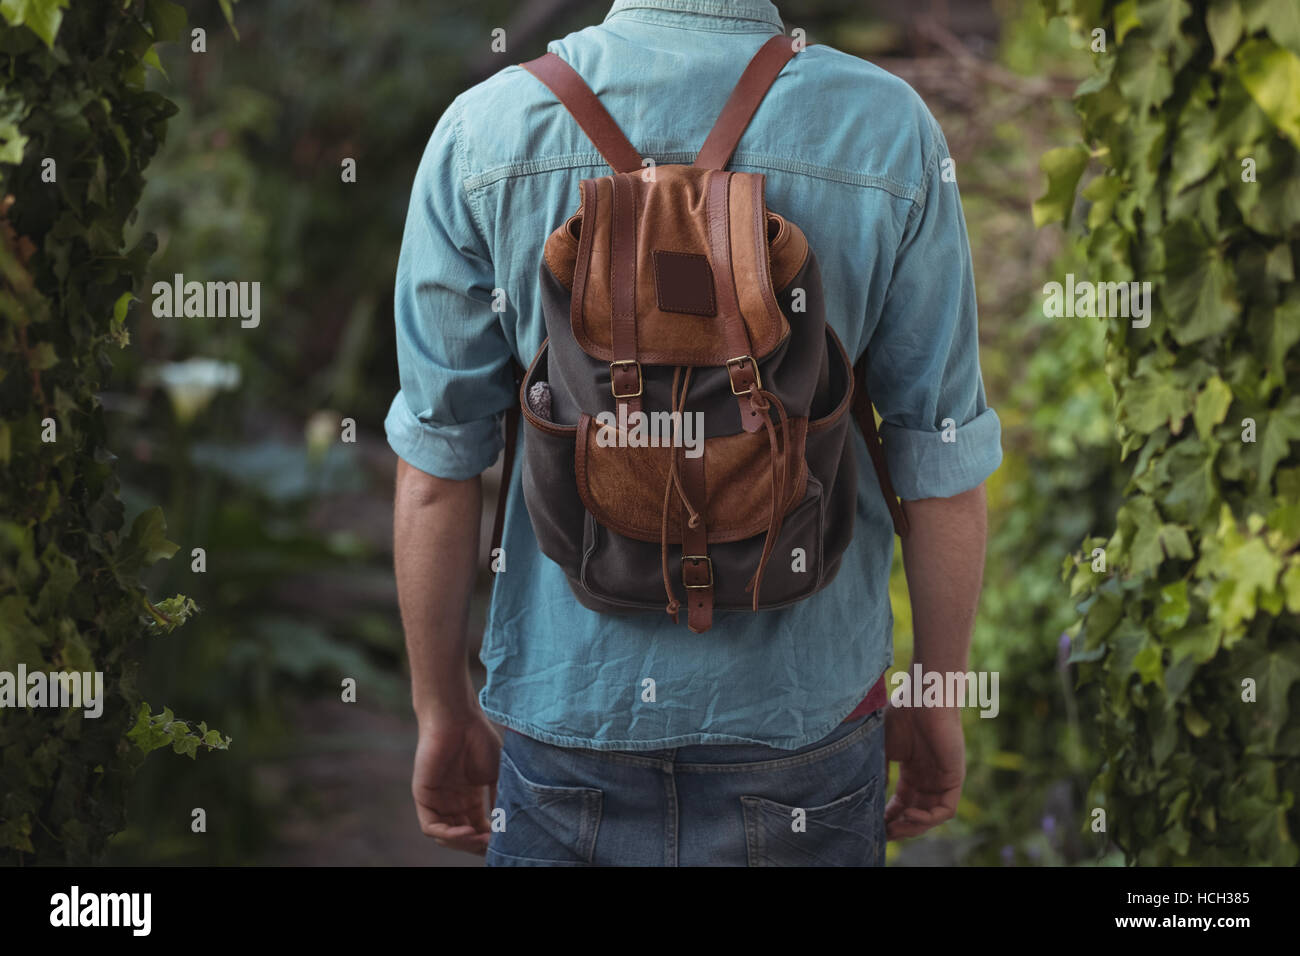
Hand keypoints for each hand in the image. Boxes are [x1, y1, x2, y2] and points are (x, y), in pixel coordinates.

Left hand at [412, 709, 502, 854]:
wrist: (458, 718)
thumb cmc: (479, 739)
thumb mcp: (497, 774)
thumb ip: (500, 799)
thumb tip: (508, 827)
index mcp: (470, 798)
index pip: (479, 829)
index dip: (490, 839)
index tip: (507, 842)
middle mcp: (453, 802)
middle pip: (464, 837)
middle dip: (478, 844)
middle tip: (494, 844)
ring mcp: (437, 800)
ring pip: (446, 836)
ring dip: (464, 843)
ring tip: (481, 839)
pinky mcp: (423, 796)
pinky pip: (431, 826)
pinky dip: (448, 835)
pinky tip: (466, 831)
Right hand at [884, 703, 964, 839]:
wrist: (924, 697)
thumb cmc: (902, 714)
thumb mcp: (882, 748)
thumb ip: (878, 771)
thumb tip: (864, 796)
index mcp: (912, 771)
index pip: (902, 803)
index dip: (888, 817)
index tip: (873, 825)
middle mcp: (928, 778)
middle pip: (915, 814)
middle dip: (899, 827)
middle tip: (882, 833)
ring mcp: (942, 779)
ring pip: (930, 816)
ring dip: (912, 827)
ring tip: (893, 829)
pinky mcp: (954, 778)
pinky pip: (945, 810)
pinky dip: (928, 818)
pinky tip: (909, 814)